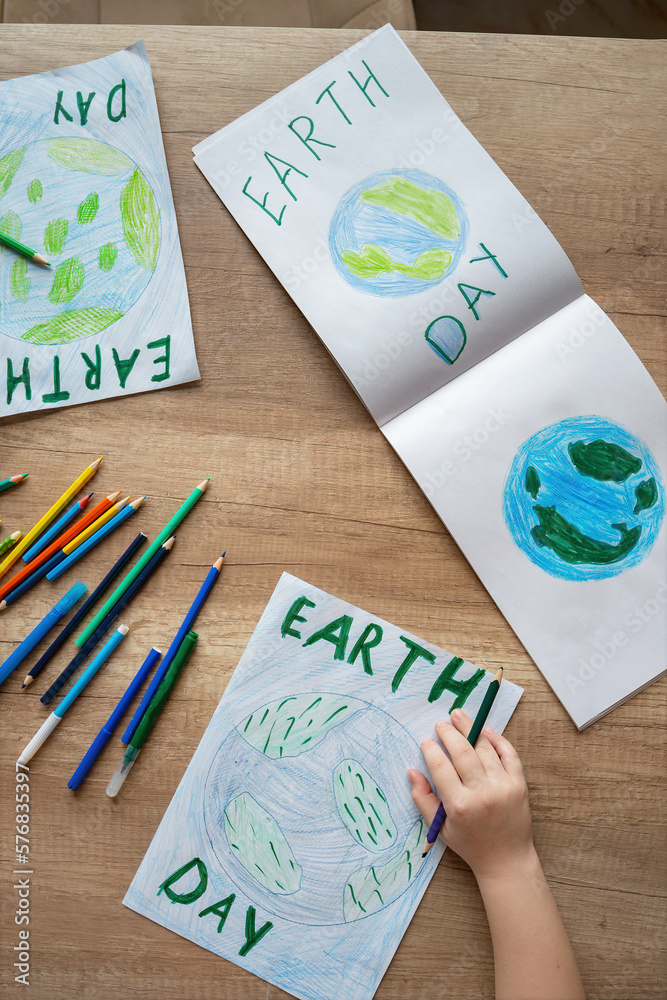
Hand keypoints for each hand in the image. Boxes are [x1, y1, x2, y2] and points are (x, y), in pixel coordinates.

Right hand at [408, 708, 533, 881]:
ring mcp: (503, 787)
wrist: (507, 859)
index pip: (440, 767)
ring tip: (460, 716)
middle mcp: (482, 794)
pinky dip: (497, 739)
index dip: (431, 749)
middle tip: (441, 723)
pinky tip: (485, 731)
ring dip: (471, 728)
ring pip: (484, 749)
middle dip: (449, 733)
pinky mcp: (519, 785)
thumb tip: (411, 771)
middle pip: (462, 752)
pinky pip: (508, 754)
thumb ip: (423, 799)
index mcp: (459, 805)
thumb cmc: (470, 844)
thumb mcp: (440, 828)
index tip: (426, 741)